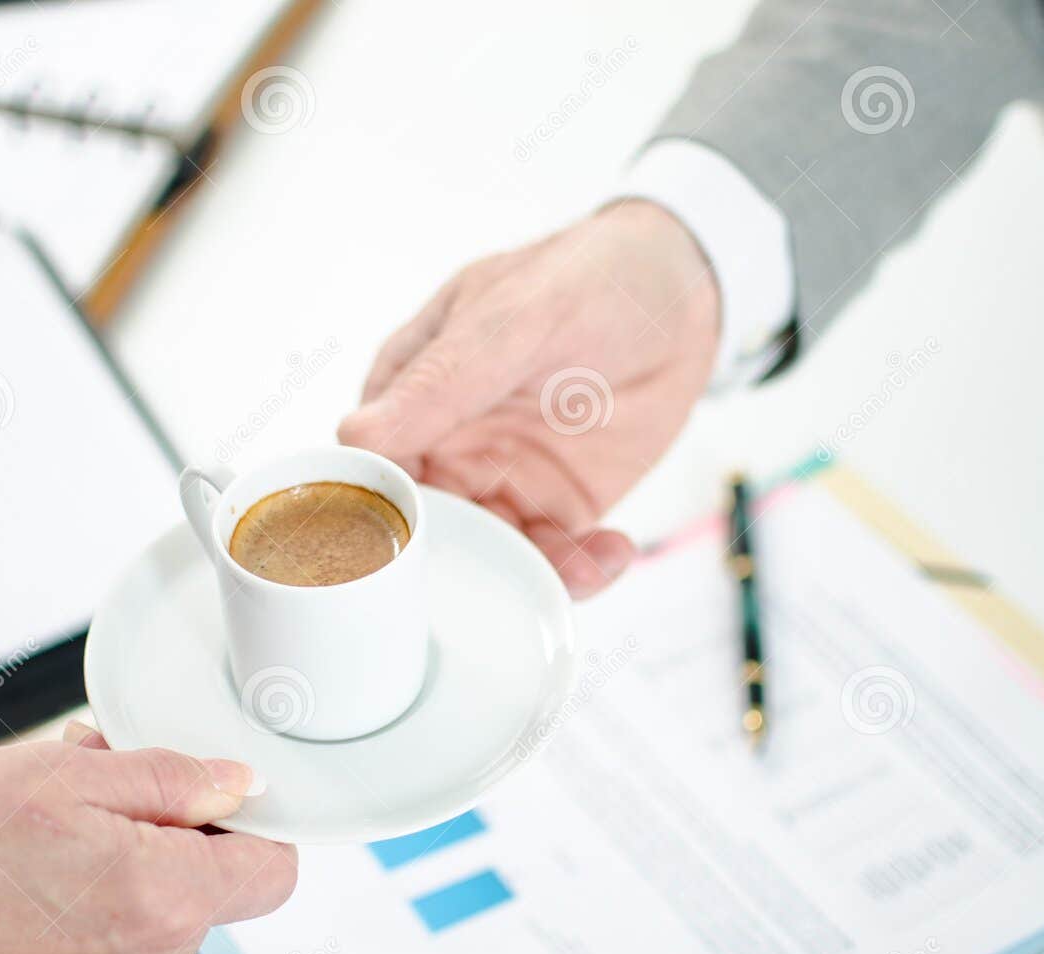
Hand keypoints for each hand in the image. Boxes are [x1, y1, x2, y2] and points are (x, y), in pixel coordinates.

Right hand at [0, 721, 295, 953]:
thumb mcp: (69, 773)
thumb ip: (175, 779)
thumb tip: (240, 784)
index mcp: (163, 901)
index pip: (274, 870)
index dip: (252, 821)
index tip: (215, 794)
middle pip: (217, 886)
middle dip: (177, 830)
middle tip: (105, 794)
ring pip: (169, 908)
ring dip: (135, 858)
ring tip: (62, 828)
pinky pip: (128, 938)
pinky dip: (104, 897)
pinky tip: (49, 867)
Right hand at [339, 200, 719, 595]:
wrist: (686, 291)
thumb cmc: (588, 277)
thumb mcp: (513, 319)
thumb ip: (441, 380)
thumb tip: (357, 434)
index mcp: (412, 390)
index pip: (371, 470)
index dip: (381, 520)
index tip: (411, 558)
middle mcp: (448, 444)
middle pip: (426, 533)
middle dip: (457, 572)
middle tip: (497, 586)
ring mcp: (502, 478)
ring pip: (489, 558)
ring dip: (526, 577)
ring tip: (577, 570)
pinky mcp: (558, 505)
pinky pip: (553, 557)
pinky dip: (579, 571)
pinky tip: (611, 552)